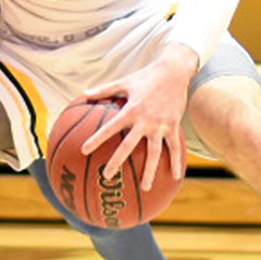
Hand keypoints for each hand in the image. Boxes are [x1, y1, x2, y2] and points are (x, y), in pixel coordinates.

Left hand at [77, 44, 197, 190]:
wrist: (174, 71)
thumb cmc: (146, 76)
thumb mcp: (124, 81)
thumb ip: (104, 90)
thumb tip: (84, 95)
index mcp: (131, 109)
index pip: (111, 127)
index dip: (97, 139)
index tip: (84, 151)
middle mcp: (146, 119)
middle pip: (129, 144)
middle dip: (117, 161)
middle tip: (107, 176)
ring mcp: (161, 124)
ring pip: (154, 152)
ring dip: (149, 170)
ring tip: (144, 188)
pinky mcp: (174, 126)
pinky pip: (175, 147)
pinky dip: (176, 162)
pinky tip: (175, 177)